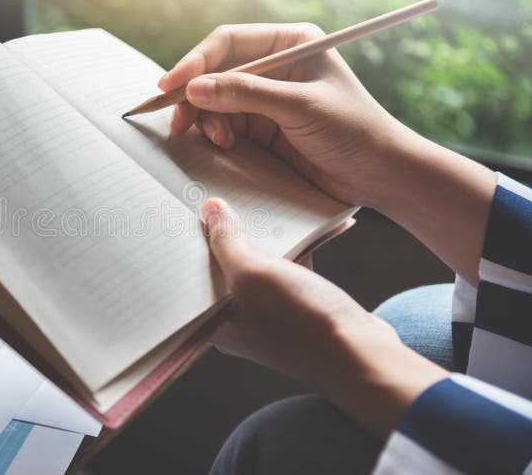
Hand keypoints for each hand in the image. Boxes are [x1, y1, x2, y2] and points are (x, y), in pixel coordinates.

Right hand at [160, 23, 414, 205]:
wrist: (379, 175)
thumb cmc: (353, 130)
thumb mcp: (299, 107)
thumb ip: (246, 94)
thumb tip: (195, 88)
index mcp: (290, 44)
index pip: (228, 43)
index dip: (195, 62)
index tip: (171, 86)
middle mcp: (275, 66)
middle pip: (215, 72)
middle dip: (195, 95)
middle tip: (178, 121)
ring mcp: (267, 97)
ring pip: (215, 100)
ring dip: (206, 119)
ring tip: (217, 140)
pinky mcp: (263, 127)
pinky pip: (225, 123)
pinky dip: (216, 133)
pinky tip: (224, 145)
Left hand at [202, 197, 447, 436]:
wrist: (364, 356)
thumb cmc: (301, 324)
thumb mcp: (253, 274)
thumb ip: (226, 241)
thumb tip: (209, 210)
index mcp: (216, 322)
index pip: (193, 276)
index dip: (191, 242)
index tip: (189, 208)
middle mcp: (239, 320)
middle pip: (225, 267)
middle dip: (228, 232)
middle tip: (223, 195)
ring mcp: (271, 314)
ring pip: (259, 265)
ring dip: (265, 236)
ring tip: (261, 200)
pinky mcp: (300, 306)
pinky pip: (290, 267)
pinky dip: (297, 246)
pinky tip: (311, 222)